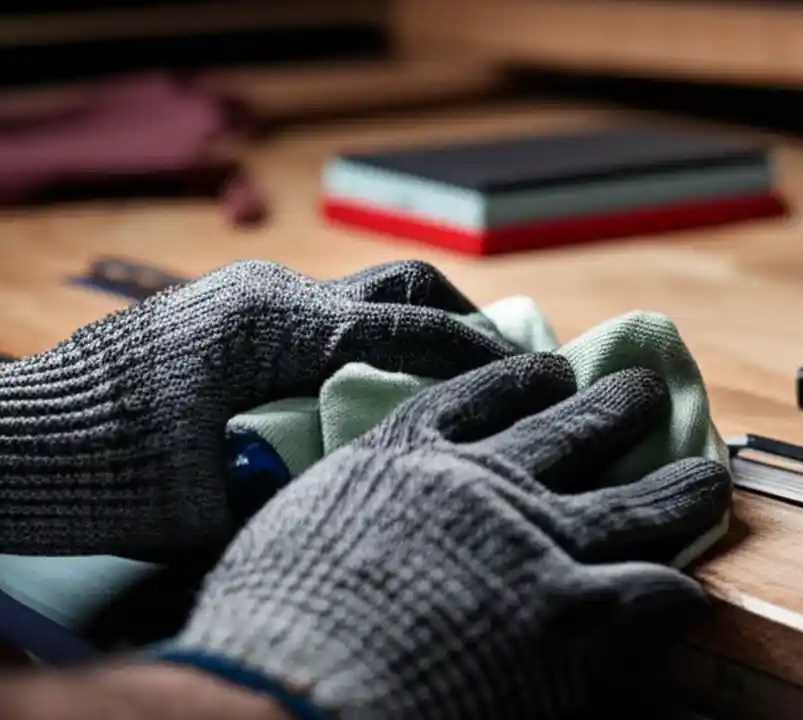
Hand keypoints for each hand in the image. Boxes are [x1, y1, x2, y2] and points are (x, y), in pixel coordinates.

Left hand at [0, 259, 511, 559]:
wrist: (19, 440)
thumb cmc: (111, 474)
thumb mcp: (222, 499)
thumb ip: (313, 487)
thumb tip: (385, 487)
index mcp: (279, 329)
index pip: (412, 327)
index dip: (481, 354)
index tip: (537, 374)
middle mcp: (273, 296)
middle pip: (404, 281)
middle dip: (463, 320)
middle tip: (505, 366)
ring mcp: (251, 295)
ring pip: (366, 289)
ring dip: (417, 325)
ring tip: (453, 378)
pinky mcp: (234, 309)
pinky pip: (326, 312)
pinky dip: (371, 338)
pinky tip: (379, 388)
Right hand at [161, 353, 731, 718]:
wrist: (298, 688)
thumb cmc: (274, 625)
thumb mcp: (294, 532)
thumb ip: (347, 511)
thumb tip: (354, 523)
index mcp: (410, 455)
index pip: (479, 397)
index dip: (521, 381)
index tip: (548, 368)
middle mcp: (487, 483)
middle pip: (571, 429)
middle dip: (614, 406)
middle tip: (643, 391)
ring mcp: (540, 542)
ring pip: (633, 500)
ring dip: (678, 485)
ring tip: (710, 474)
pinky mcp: (578, 614)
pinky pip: (653, 593)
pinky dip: (678, 592)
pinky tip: (694, 593)